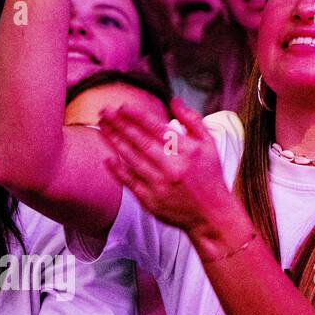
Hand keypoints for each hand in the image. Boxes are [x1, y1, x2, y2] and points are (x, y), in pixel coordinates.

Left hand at [98, 97, 237, 233]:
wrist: (212, 213)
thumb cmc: (210, 176)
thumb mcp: (210, 144)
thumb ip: (193, 120)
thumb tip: (174, 100)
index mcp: (189, 150)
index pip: (158, 128)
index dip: (137, 116)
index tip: (122, 106)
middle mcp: (174, 166)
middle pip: (141, 141)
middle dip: (120, 124)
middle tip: (104, 112)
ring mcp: (161, 183)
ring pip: (132, 158)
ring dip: (115, 141)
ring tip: (102, 127)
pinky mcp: (151, 200)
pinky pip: (130, 181)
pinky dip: (117, 170)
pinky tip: (107, 158)